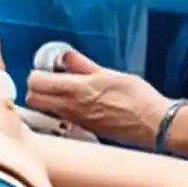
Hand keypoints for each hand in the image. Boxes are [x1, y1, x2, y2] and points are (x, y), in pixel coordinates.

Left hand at [26, 50, 166, 146]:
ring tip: (63, 89)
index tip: (45, 69)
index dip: (36, 74)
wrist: (153, 125)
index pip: (36, 83)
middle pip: (33, 100)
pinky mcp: (84, 129)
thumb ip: (85, 65)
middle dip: (35, 89)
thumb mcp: (111, 74)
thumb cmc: (137, 98)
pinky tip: (76, 102)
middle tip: (48, 80)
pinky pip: (62, 118)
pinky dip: (61, 109)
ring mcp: (76, 121)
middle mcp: (71, 108)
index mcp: (76, 89)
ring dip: (47, 100)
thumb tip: (68, 57)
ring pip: (46, 111)